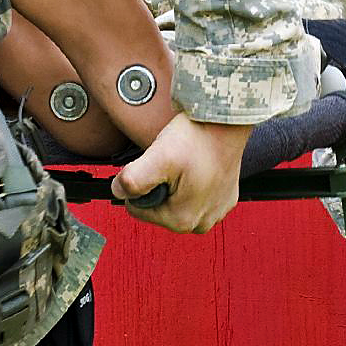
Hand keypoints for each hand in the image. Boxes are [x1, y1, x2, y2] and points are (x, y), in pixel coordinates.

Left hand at [111, 114, 251, 232]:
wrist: (227, 121)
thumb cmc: (198, 138)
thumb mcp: (158, 157)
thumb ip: (131, 180)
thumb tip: (118, 191)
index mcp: (182, 220)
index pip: (137, 209)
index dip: (140, 185)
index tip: (157, 167)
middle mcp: (201, 223)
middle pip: (158, 208)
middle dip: (159, 186)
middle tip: (173, 164)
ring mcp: (215, 212)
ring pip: (176, 202)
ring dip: (175, 185)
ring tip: (187, 164)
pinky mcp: (224, 201)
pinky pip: (196, 197)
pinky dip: (193, 183)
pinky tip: (199, 166)